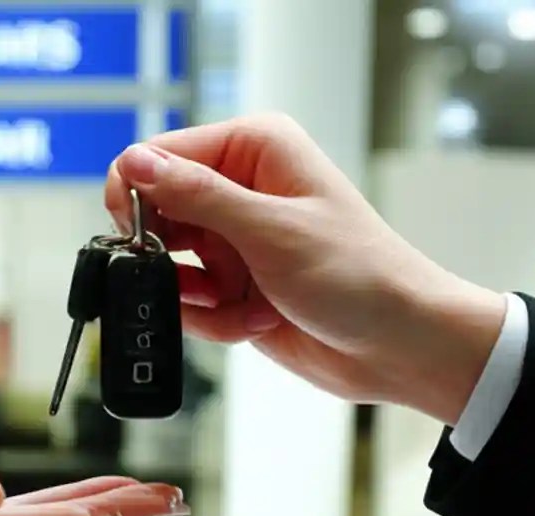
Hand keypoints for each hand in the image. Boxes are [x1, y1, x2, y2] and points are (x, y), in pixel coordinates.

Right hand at [105, 113, 506, 424]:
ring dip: (198, 297)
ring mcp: (236, 238)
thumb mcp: (270, 231)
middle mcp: (241, 188)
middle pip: (157, 214)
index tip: (142, 237)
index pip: (158, 156)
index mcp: (254, 149)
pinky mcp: (234, 282)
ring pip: (169, 265)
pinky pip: (189, 302)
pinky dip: (214, 320)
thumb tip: (134, 163)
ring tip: (242, 305)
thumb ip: (197, 195)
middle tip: (206, 280)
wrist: (401, 347)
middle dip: (172, 258)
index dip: (139, 196)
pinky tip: (256, 321)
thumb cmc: (360, 278)